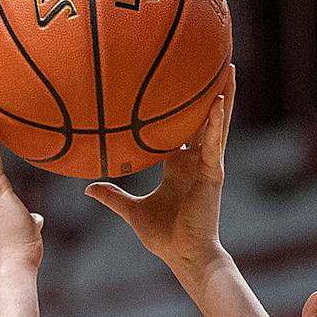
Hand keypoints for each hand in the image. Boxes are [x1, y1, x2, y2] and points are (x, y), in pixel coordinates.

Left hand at [84, 71, 234, 279]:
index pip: (181, 128)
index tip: (176, 82)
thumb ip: (113, 196)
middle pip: (204, 118)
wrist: (184, 255)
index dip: (181, 106)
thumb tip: (88, 187)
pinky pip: (214, 142)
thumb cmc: (164, 236)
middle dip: (209, 91)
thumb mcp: (132, 211)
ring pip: (217, 123)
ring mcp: (206, 165)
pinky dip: (216, 121)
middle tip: (213, 61)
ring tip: (229, 66)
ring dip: (223, 95)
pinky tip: (217, 100)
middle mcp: (195, 160)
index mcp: (178, 165)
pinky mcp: (212, 173)